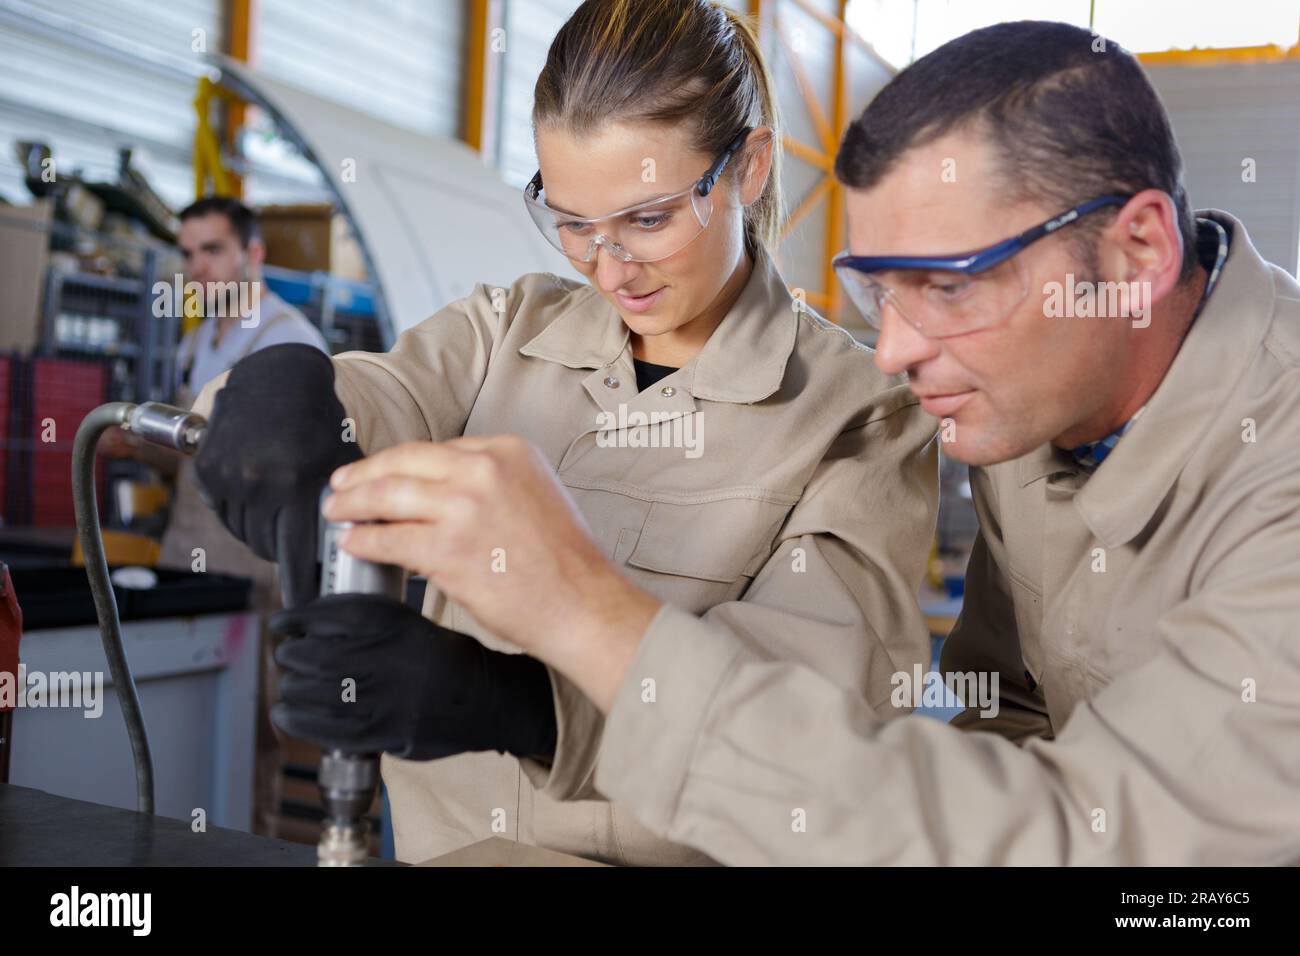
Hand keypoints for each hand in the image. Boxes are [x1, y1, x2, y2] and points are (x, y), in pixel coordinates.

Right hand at [194, 344, 360, 606]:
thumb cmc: (319, 420)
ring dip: (263, 532)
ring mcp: (228, 479)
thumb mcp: (341, 462)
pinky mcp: (207, 472)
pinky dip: (240, 511)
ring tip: (278, 512)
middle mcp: (258, 484)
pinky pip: (224, 512)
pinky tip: (257, 494)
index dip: (302, 583)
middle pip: (269, 547)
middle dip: (286, 550)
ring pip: (245, 532)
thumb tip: (346, 547)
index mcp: (296, 485)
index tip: (306, 605)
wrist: (279, 376)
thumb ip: (344, 505)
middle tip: (298, 545)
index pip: (295, 553)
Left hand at [269, 593, 556, 759]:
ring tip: (292, 685)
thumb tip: (310, 626)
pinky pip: (321, 728)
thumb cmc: (443, 656)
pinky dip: (295, 719)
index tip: (282, 624)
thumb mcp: (407, 620)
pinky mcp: (376, 730)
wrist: (484, 696)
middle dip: (290, 656)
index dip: (292, 621)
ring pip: (308, 691)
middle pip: (307, 655)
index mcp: (384, 622)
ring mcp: (375, 696)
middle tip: (289, 657)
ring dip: (291, 688)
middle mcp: (376, 656)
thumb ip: (363, 621)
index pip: (318, 617)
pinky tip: (286, 714)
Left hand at [323, 437, 659, 693]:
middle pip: (404, 462)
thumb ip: (492, 482)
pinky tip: (354, 542)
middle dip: (363, 474)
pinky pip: (389, 538)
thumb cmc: (565, 560)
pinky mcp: (447, 548)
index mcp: (508, 451)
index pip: (436, 449)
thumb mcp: (536, 493)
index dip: (399, 462)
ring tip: (337, 511)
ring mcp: (464, 507)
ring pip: (387, 495)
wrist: (583, 603)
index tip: (381, 472)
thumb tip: (438, 493)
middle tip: (341, 485)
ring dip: (353, 503)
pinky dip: (364, 539)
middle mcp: (484, 469)